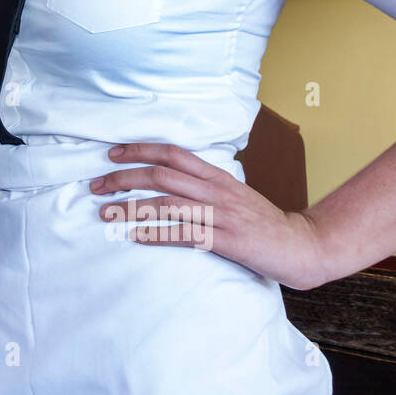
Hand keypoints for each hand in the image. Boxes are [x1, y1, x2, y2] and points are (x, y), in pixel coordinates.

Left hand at [90, 142, 329, 289]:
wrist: (300, 245)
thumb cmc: (260, 220)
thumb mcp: (232, 192)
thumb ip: (202, 183)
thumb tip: (165, 177)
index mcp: (217, 175)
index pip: (172, 153)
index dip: (139, 149)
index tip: (111, 154)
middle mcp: (216, 190)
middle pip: (160, 175)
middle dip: (122, 178)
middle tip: (95, 185)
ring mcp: (221, 215)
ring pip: (167, 204)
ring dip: (130, 207)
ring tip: (104, 212)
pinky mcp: (226, 240)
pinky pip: (184, 234)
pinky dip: (156, 234)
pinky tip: (135, 235)